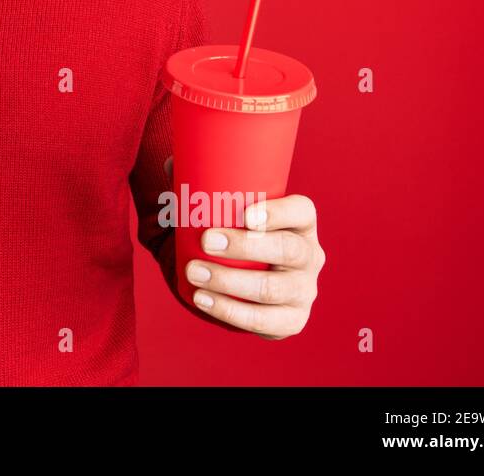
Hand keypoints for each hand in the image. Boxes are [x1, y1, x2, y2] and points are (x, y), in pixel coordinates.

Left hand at [166, 155, 324, 339]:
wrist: (238, 281)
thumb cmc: (232, 235)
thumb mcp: (224, 211)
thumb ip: (201, 184)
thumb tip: (173, 162)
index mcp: (300, 223)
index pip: (302, 211)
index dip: (279, 212)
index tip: (244, 214)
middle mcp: (310, 255)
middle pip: (288, 250)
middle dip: (245, 246)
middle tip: (205, 241)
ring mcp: (304, 290)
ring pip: (273, 288)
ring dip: (230, 281)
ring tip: (194, 272)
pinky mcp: (291, 320)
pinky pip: (266, 321)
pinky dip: (231, 311)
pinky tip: (203, 299)